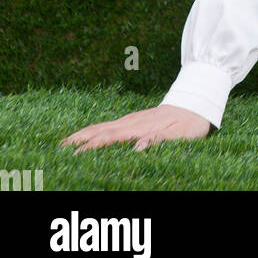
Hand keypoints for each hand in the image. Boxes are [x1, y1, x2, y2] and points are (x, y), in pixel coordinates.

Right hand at [59, 104, 212, 152]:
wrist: (198, 100)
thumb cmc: (191, 122)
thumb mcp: (180, 134)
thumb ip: (159, 140)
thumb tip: (138, 149)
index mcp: (140, 127)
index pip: (110, 138)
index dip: (91, 148)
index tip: (74, 157)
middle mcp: (132, 122)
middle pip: (99, 130)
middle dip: (78, 140)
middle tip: (58, 150)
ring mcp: (132, 119)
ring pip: (102, 126)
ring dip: (83, 134)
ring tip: (65, 143)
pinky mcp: (135, 119)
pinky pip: (110, 125)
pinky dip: (94, 131)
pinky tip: (90, 136)